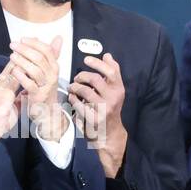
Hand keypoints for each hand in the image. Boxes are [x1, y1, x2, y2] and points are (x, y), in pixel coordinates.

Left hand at [7, 36, 67, 141]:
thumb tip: (59, 38)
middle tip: (14, 45)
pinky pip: (29, 84)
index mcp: (54, 67)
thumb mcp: (50, 70)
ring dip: (22, 61)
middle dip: (25, 49)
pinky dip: (21, 76)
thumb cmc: (45, 88)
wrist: (47, 111)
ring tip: (12, 56)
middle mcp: (52, 76)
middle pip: (39, 58)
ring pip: (35, 70)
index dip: (34, 43)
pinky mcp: (38, 96)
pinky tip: (14, 70)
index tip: (22, 39)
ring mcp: (45, 86)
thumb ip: (52, 54)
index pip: (46, 50)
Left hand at [68, 52, 126, 176]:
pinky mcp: (94, 119)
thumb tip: (107, 55)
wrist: (110, 134)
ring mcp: (103, 110)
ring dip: (75, 87)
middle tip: (76, 78)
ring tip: (72, 88)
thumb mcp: (114, 91)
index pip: (111, 72)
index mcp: (119, 90)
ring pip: (85, 91)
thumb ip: (112, 73)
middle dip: (82, 76)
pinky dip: (73, 100)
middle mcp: (113, 99)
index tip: (86, 59)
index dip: (98, 63)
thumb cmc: (110, 108)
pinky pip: (79, 105)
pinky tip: (71, 99)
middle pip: (95, 79)